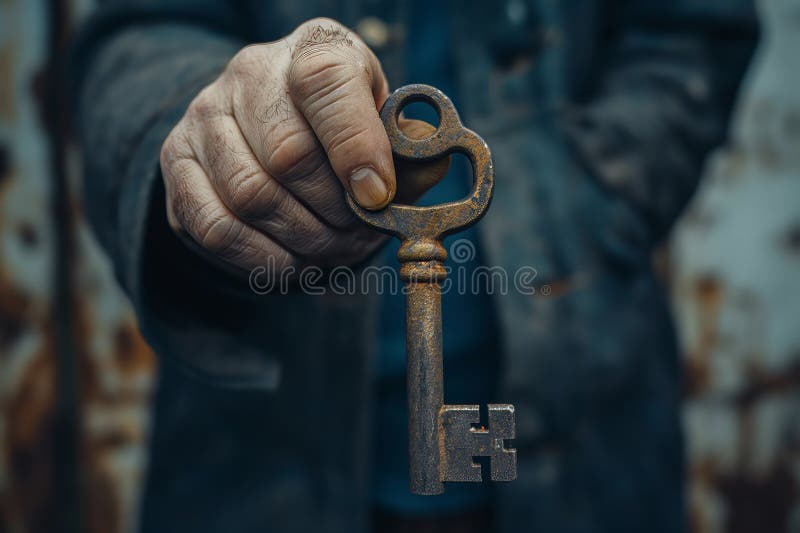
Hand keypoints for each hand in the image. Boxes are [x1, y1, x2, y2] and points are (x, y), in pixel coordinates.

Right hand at [160, 18, 447, 275]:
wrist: (266, 124)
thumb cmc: (341, 128)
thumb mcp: (383, 124)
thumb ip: (408, 148)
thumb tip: (425, 169)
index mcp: (314, 49)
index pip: (325, 83)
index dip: (355, 146)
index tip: (377, 196)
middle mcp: (251, 73)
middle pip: (288, 156)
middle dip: (335, 214)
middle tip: (360, 236)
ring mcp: (205, 115)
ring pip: (251, 196)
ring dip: (304, 241)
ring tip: (334, 251)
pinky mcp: (177, 162)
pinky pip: (215, 227)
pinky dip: (263, 259)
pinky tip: (293, 261)